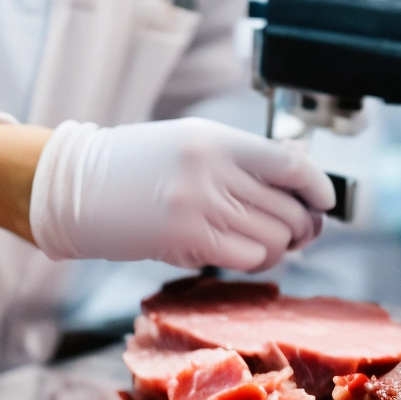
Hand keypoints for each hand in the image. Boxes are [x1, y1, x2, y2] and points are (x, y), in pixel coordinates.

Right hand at [31, 117, 333, 271]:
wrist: (76, 187)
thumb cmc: (134, 165)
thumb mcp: (191, 141)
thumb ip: (241, 158)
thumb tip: (298, 182)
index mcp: (216, 139)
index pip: (291, 164)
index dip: (318, 187)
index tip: (324, 201)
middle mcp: (212, 170)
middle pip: (289, 209)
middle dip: (302, 226)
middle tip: (297, 231)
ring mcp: (200, 206)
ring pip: (275, 239)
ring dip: (279, 247)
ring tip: (261, 241)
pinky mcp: (187, 240)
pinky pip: (250, 259)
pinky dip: (256, 260)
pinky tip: (240, 251)